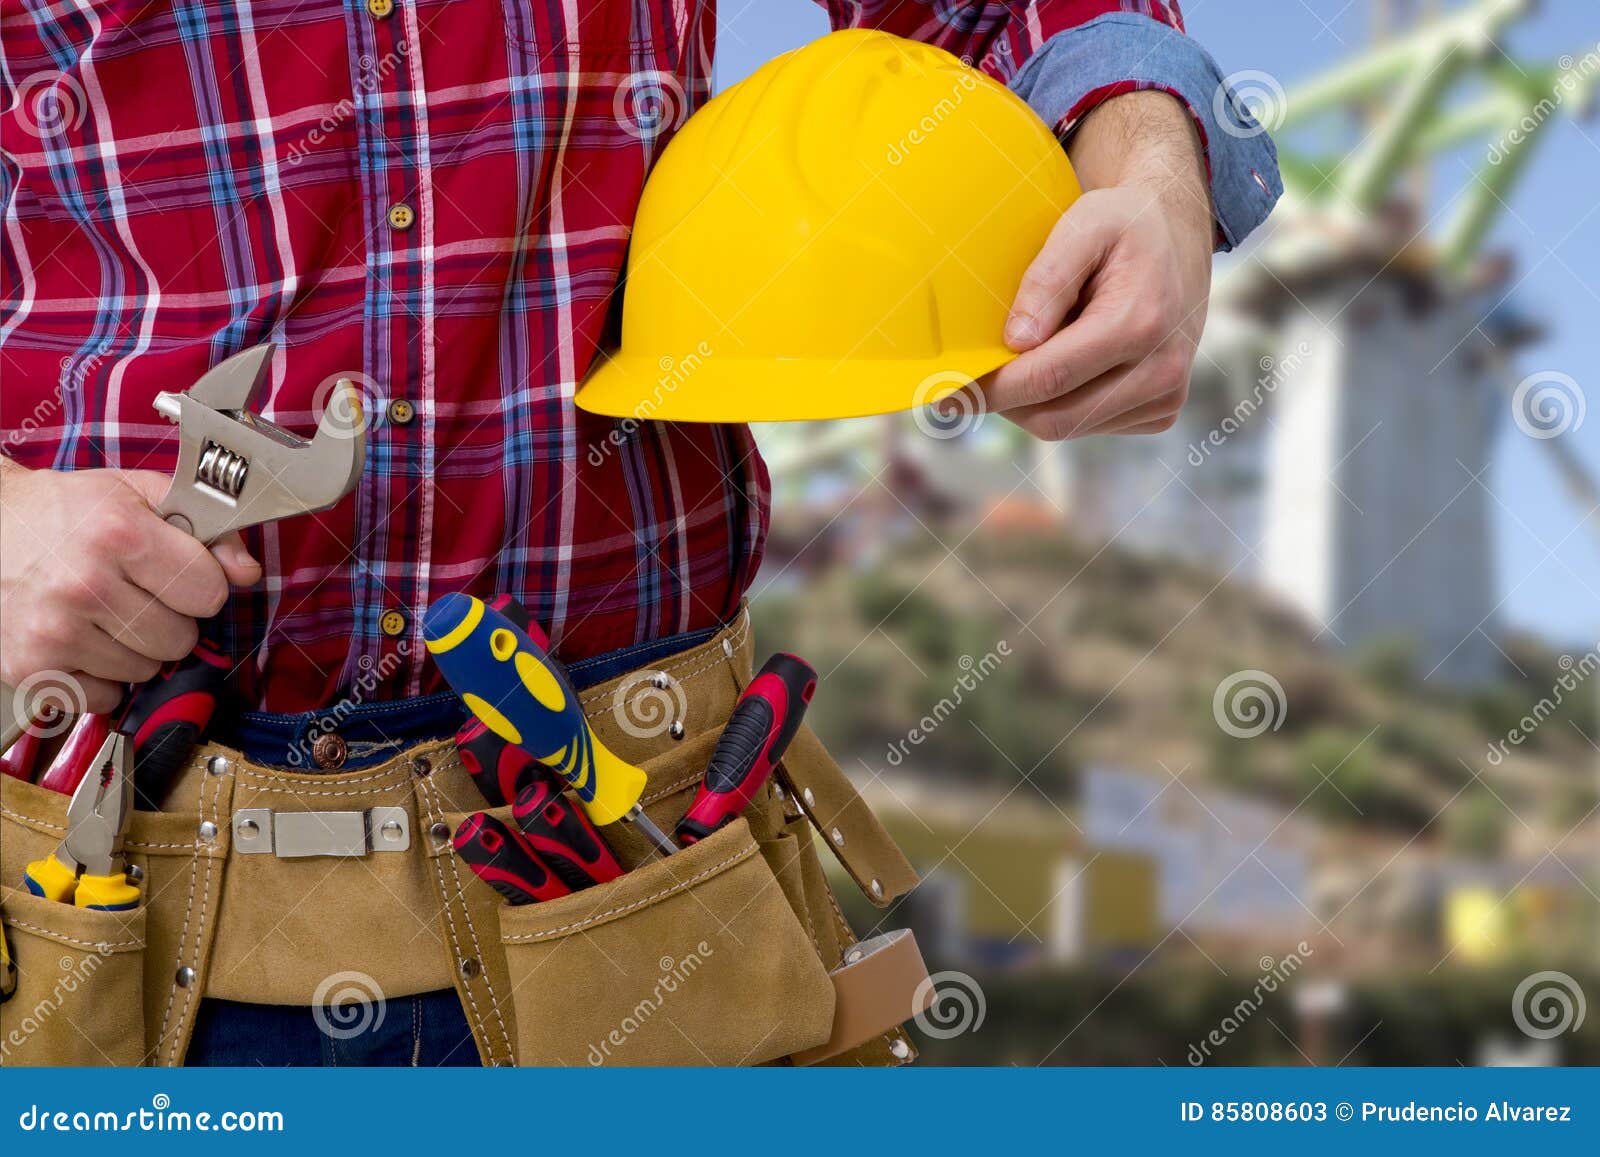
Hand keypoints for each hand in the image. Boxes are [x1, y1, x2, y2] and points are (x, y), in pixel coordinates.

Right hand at [0, 460, 260, 712]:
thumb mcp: (137, 495)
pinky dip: (100, 678)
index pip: (208, 593)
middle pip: (180, 639)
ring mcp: (54, 631)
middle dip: (169, 619)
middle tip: (135, 594)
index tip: (178, 574)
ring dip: (134, 649)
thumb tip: (247, 573)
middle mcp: (85, 585)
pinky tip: (81, 641)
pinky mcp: (31, 667)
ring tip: (102, 613)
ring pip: (145, 671)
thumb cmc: (66, 511)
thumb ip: (205, 529)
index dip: (201, 585)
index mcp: (119, 535)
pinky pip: (105, 698)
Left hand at [981, 91, 1214, 438]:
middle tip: (966, 385)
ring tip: (1020, 360)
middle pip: (1055, 418)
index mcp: (1139, 323)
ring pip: (1069, 427)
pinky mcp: (1161, 409)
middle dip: (1004, 404)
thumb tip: (1016, 342)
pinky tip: (1062, 366)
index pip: (1048, 378)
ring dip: (1031, 404)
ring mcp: (1165, 396)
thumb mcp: (1083, 224)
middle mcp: (1161, 370)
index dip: (992, 389)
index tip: (947, 391)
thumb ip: (1048, 279)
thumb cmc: (1125, 223)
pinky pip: (1091, 425)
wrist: (1178, 233)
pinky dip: (1062, 404)